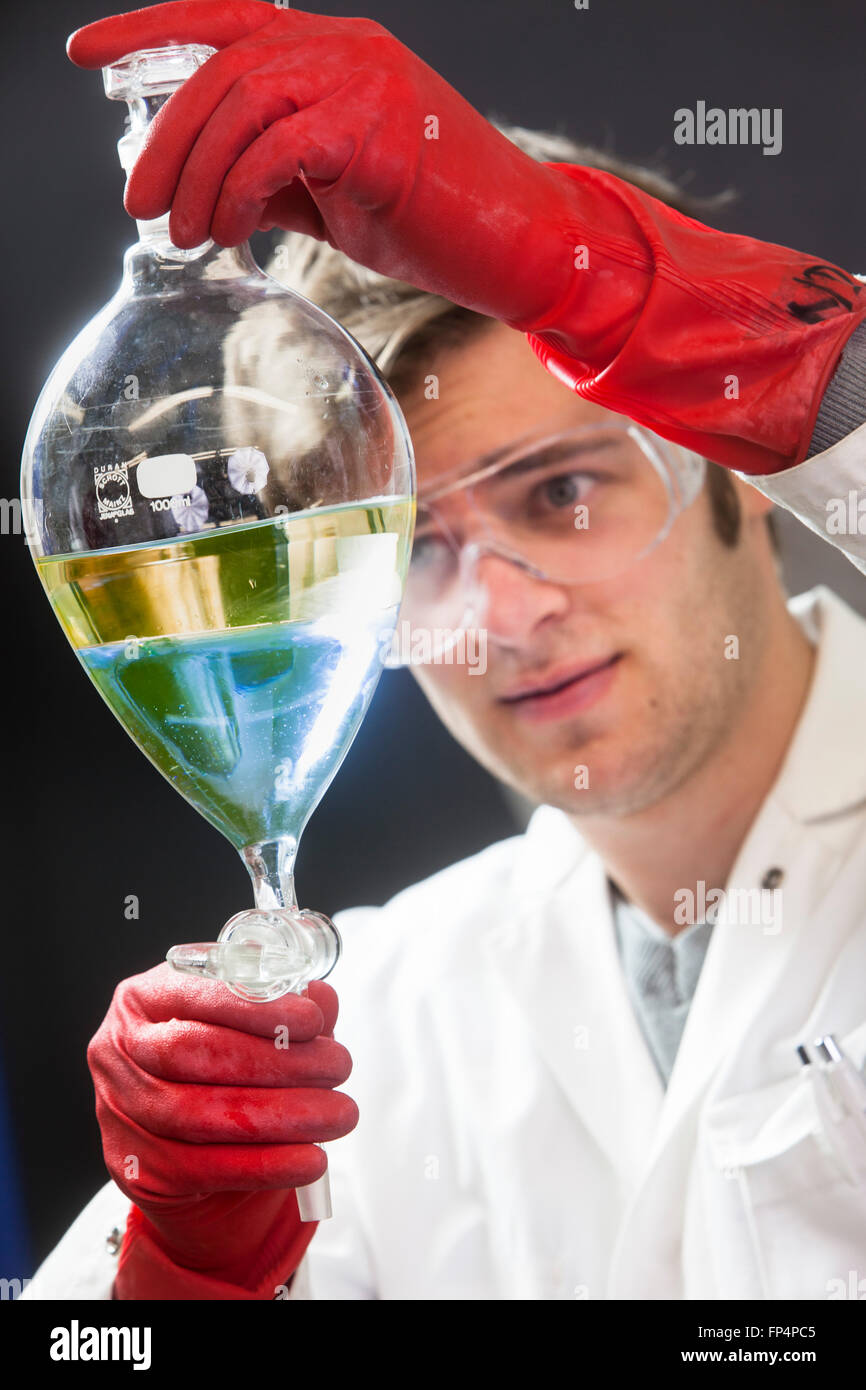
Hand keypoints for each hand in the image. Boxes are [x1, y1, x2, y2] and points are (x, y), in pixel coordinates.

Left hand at [67, 1, 575, 325]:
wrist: (522, 245)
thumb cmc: (438, 221)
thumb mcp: (336, 195)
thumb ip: (276, 180)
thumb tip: (210, 198)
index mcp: (335, 51)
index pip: (227, 20)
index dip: (149, 30)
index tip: (88, 56)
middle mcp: (348, 49)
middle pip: (222, 66)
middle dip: (166, 139)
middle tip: (140, 201)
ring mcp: (367, 80)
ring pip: (244, 105)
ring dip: (199, 176)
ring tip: (185, 233)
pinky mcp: (380, 129)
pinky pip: (282, 149)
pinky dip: (242, 192)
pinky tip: (232, 231)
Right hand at [87, 962, 356, 1298]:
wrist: (186, 1145)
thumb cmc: (216, 1067)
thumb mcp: (243, 1023)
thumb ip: (281, 1005)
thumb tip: (322, 999)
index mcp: (143, 999)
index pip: (195, 994)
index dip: (255, 1007)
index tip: (311, 1020)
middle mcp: (120, 1050)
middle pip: (195, 1053)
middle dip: (276, 1061)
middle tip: (339, 1066)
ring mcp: (121, 1111)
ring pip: (201, 1115)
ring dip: (282, 1117)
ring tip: (339, 1113)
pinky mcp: (138, 1167)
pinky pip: (206, 1168)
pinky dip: (266, 1165)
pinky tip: (310, 1160)